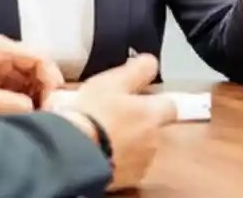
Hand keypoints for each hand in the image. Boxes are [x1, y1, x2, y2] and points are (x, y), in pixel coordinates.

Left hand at [0, 34, 63, 114]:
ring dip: (38, 95)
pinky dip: (29, 98)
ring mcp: (4, 63)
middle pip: (41, 67)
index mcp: (0, 49)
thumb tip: (32, 107)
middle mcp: (6, 51)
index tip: (52, 101)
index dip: (51, 79)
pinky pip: (24, 85)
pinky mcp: (2, 75)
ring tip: (35, 114)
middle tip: (45, 111)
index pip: (40, 57)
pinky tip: (24, 112)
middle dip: (46, 90)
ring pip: (35, 77)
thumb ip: (4, 103)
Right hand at [51, 55, 177, 191]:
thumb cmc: (92, 114)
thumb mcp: (112, 81)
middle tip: (112, 116)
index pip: (170, 105)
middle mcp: (152, 140)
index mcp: (152, 114)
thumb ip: (137, 70)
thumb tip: (151, 62)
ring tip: (101, 135)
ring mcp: (140, 163)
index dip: (158, 101)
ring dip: (127, 142)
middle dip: (138, 124)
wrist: (72, 152)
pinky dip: (116, 159)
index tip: (142, 98)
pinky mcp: (125, 180)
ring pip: (139, 148)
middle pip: (153, 128)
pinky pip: (125, 166)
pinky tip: (97, 152)